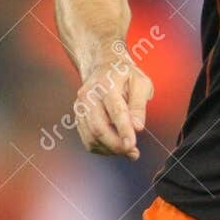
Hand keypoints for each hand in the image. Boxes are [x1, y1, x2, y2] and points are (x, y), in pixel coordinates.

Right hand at [74, 43, 152, 160]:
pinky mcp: (78, 117)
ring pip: (91, 137)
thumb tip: (137, 127)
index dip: (123, 130)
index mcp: (106, 84)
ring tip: (128, 151)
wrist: (103, 66)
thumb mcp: (140, 83)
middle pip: (98, 128)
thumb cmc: (125, 75)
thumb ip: (139, 105)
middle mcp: (88, 95)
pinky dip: (102, 148)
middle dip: (116, 145)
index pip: (115, 111)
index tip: (131, 146)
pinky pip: (87, 139)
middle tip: (133, 153)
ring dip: (110, 149)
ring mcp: (80, 107)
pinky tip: (116, 147)